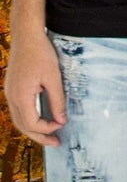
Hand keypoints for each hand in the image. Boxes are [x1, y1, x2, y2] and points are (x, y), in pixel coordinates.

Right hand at [4, 29, 64, 146]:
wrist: (26, 37)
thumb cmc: (41, 54)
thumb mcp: (54, 78)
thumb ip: (57, 100)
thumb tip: (61, 120)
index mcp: (21, 96)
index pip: (32, 123)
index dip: (47, 128)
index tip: (62, 125)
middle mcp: (11, 97)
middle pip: (23, 125)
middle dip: (39, 136)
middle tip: (55, 143)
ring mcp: (9, 93)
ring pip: (19, 119)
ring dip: (33, 129)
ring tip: (49, 135)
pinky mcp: (12, 89)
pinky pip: (18, 110)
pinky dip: (29, 119)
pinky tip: (41, 119)